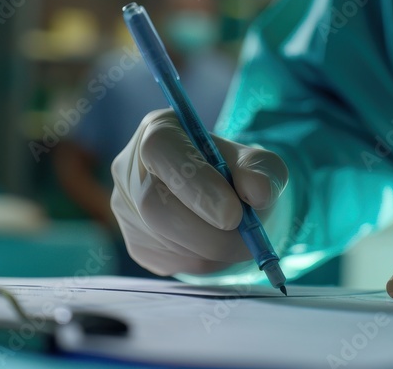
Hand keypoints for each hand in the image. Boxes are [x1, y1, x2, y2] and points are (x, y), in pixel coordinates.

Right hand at [110, 109, 288, 275]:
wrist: (231, 204)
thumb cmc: (240, 176)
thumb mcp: (261, 164)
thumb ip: (263, 171)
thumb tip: (257, 190)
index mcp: (159, 131)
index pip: (161, 151)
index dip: (195, 183)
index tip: (233, 215)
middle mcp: (132, 168)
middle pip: (156, 204)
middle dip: (210, 231)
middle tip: (249, 241)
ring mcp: (129, 210)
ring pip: (167, 239)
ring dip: (214, 248)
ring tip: (239, 237)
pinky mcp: (137, 245)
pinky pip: (170, 261)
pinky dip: (205, 260)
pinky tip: (217, 243)